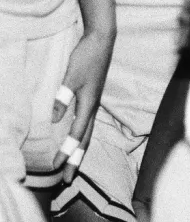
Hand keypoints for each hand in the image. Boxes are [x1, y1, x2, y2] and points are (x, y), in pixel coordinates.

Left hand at [51, 30, 114, 182]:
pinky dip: (81, 136)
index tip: (56, 167)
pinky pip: (86, 124)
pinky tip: (76, 138)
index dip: (67, 151)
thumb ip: (63, 96)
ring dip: (79, 151)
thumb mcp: (71, 76)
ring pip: (87, 133)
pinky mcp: (92, 97)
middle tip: (68, 180)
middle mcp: (93, 107)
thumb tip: (55, 118)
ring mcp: (93, 103)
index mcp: (89, 104)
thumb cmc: (87, 57)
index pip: (77, 134)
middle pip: (85, 140)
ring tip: (73, 165)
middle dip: (76, 160)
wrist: (102, 41)